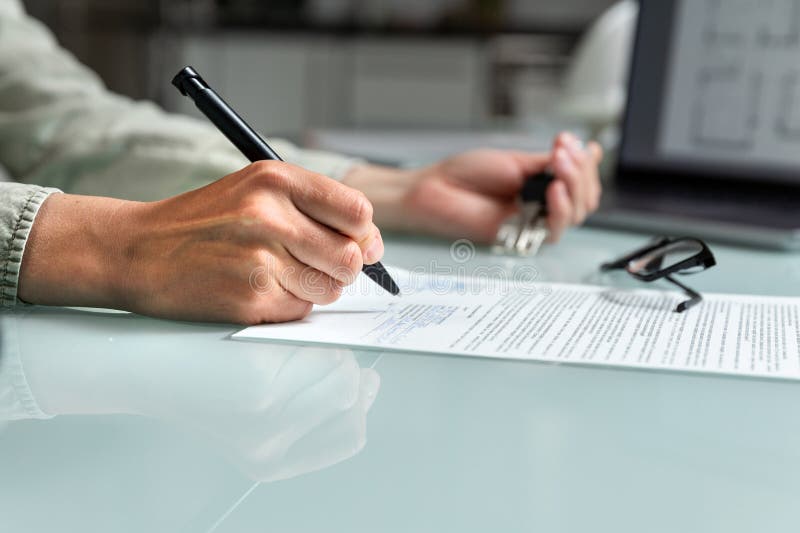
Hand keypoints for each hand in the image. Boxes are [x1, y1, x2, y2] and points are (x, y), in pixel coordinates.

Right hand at [18, 161, 383, 323]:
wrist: (137, 250)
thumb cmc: (202, 222)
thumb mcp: (255, 190)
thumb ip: (315, 207)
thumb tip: (372, 245)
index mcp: (276, 180)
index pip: (357, 211)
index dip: (364, 234)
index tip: (359, 244)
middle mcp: (271, 215)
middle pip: (351, 256)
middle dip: (341, 267)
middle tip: (313, 264)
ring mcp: (260, 259)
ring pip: (331, 287)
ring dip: (314, 288)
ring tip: (278, 274)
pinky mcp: (251, 298)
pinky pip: (300, 309)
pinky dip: (287, 305)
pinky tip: (257, 290)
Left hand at [344, 132, 602, 242]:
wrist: (436, 189)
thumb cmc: (464, 176)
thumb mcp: (514, 161)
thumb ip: (547, 163)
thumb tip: (578, 154)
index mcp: (540, 185)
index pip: (580, 182)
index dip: (586, 165)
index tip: (578, 143)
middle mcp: (540, 206)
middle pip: (584, 199)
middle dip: (583, 172)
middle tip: (566, 152)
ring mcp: (533, 222)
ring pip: (575, 215)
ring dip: (575, 186)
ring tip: (561, 164)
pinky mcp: (522, 237)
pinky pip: (553, 230)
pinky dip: (560, 208)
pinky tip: (554, 189)